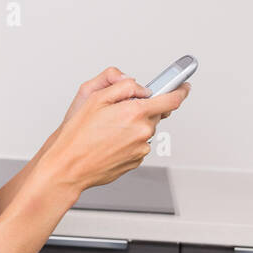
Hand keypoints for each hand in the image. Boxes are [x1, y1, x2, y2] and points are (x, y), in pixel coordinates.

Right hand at [41, 78, 190, 194]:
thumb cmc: (77, 135)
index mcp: (135, 112)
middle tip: (116, 112)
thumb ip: (124, 86)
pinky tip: (108, 142)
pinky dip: (127, 140)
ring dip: (132, 126)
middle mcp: (143, 131)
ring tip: (106, 131)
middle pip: (154, 113)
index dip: (180, 90)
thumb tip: (141, 88)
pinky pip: (137, 145)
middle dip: (140, 109)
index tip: (183, 86)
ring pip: (144, 130)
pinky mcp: (136, 161)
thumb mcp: (95, 98)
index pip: (171, 99)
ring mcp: (141, 148)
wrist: (69, 166)